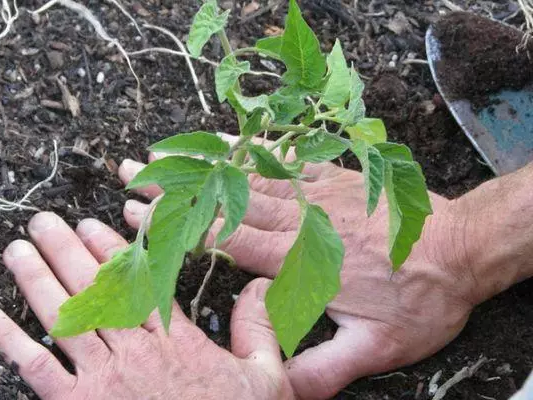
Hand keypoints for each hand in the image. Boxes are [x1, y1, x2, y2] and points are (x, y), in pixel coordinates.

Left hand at [0, 212, 293, 399]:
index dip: (112, 253)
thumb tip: (261, 285)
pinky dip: (13, 345)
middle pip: (95, 292)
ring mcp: (105, 381)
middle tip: (44, 222)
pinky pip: (40, 371)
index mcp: (177, 341)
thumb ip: (260, 328)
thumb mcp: (265, 377)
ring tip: (19, 251)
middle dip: (66, 252)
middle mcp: (136, 352)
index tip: (93, 227)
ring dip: (37, 281)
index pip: (138, 284)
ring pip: (66, 319)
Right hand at [120, 133, 475, 398]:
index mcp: (304, 260)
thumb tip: (277, 391)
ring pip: (251, 175)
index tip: (141, 217)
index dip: (182, 228)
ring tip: (165, 152)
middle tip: (132, 174)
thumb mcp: (376, 347)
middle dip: (176, 188)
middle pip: (228, 201)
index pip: (229, 241)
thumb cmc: (421, 298)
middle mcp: (304, 220)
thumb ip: (323, 369)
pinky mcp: (335, 178)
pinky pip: (288, 159)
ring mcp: (319, 193)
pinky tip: (228, 140)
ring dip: (203, 164)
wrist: (464, 248)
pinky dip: (252, 149)